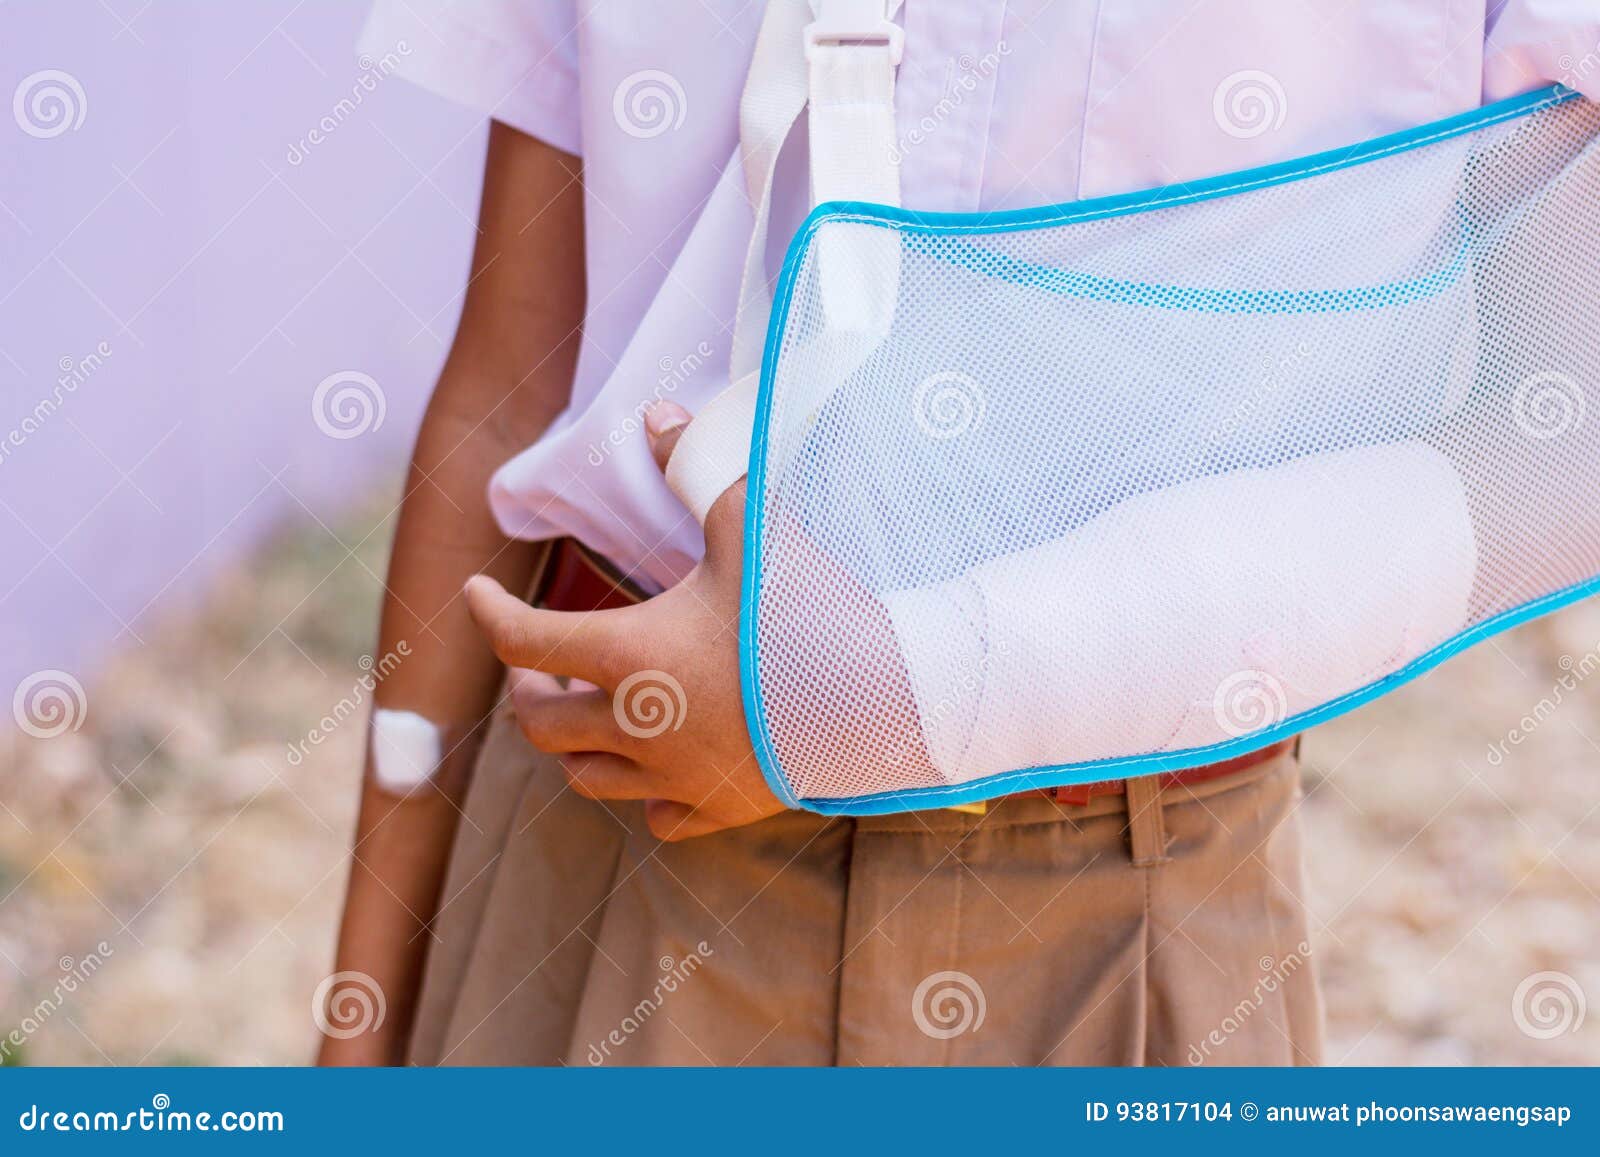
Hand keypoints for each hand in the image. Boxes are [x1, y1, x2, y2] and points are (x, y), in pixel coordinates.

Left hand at [463, 402, 783, 840]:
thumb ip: (696, 466)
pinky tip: (656, 767)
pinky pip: (657, 816)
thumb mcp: (747, 523)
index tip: (472, 592)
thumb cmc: (808, 607)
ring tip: (586, 712)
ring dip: (572, 744)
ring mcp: (676, 776)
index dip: (487, 611)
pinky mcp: (720, 809)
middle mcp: (637, 726)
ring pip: (585, 777)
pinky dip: (642, 791)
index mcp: (628, 656)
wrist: (885, 699)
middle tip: (539, 664)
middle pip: (540, 724)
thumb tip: (657, 413)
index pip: (521, 638)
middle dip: (527, 688)